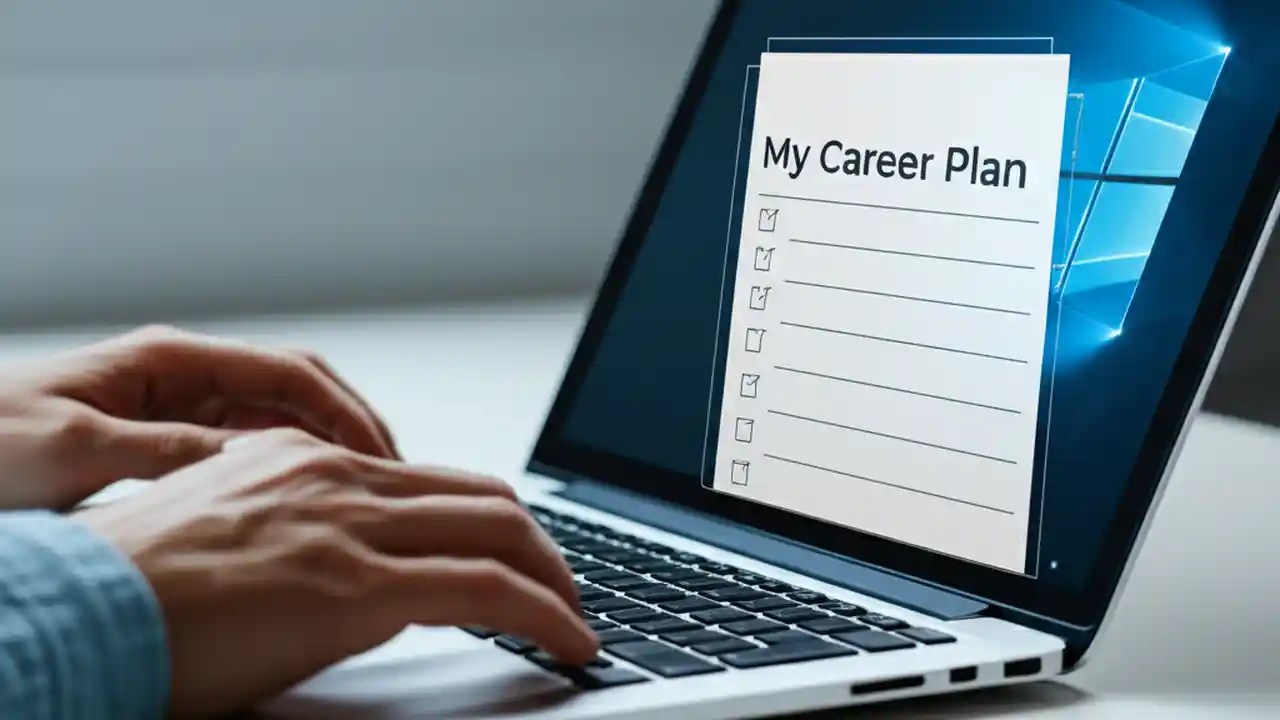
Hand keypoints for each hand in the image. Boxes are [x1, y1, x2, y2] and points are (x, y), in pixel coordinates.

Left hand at [0, 325, 397, 509]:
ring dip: (323, 449)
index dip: (343, 411)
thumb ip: (169, 452)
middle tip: (391, 475)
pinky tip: (303, 501)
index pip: (287, 373)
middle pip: (295, 390)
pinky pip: (245, 451)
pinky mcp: (164, 446)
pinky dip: (284, 470)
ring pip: (276, 421)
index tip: (380, 454)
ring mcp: (176, 410)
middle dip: (349, 427)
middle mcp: (182, 379)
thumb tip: (255, 464)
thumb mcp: (77, 449)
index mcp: (170, 361)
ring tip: (362, 491)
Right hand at [76, 429, 595, 717]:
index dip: (486, 518)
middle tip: (562, 584)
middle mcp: (335, 476)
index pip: (427, 479)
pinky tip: (568, 641)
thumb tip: (333, 565)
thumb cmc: (125, 591)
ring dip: (553, 575)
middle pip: (480, 496)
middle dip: (537, 542)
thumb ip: (287, 530)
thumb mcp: (218, 532)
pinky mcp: (356, 586)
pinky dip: (545, 613)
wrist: (71, 611)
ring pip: (498, 530)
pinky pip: (487, 590)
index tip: (511, 552)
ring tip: (575, 616)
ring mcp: (349, 525)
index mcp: (302, 459)